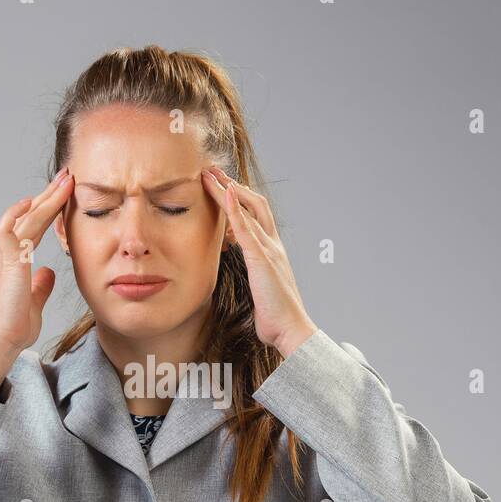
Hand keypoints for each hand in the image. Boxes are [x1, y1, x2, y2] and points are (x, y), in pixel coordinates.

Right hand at [0, 167, 75, 361]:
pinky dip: (17, 214)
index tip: (65, 194)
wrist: (3, 342)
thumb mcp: (34, 301)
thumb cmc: (15, 326)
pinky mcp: (5, 262)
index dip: (48, 210)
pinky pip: (7, 230)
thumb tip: (49, 272)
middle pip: (30, 216)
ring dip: (46, 198)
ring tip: (64, 181)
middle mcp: (5, 253)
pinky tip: (31, 201)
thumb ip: (40, 284)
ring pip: (26, 218)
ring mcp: (3, 255)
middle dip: (50, 195)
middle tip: (67, 175)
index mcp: (12, 260)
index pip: (33, 227)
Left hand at [201, 166, 316, 355]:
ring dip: (228, 189)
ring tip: (210, 175)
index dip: (239, 199)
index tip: (221, 187)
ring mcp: (270, 249)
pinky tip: (225, 193)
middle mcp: (273, 245)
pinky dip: (235, 209)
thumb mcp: (261, 288)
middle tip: (212, 171)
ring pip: (249, 210)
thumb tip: (245, 273)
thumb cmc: (274, 315)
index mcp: (272, 252)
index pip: (256, 216)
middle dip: (233, 185)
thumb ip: (254, 274)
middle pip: (255, 204)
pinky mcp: (263, 259)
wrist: (290, 330)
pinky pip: (246, 228)